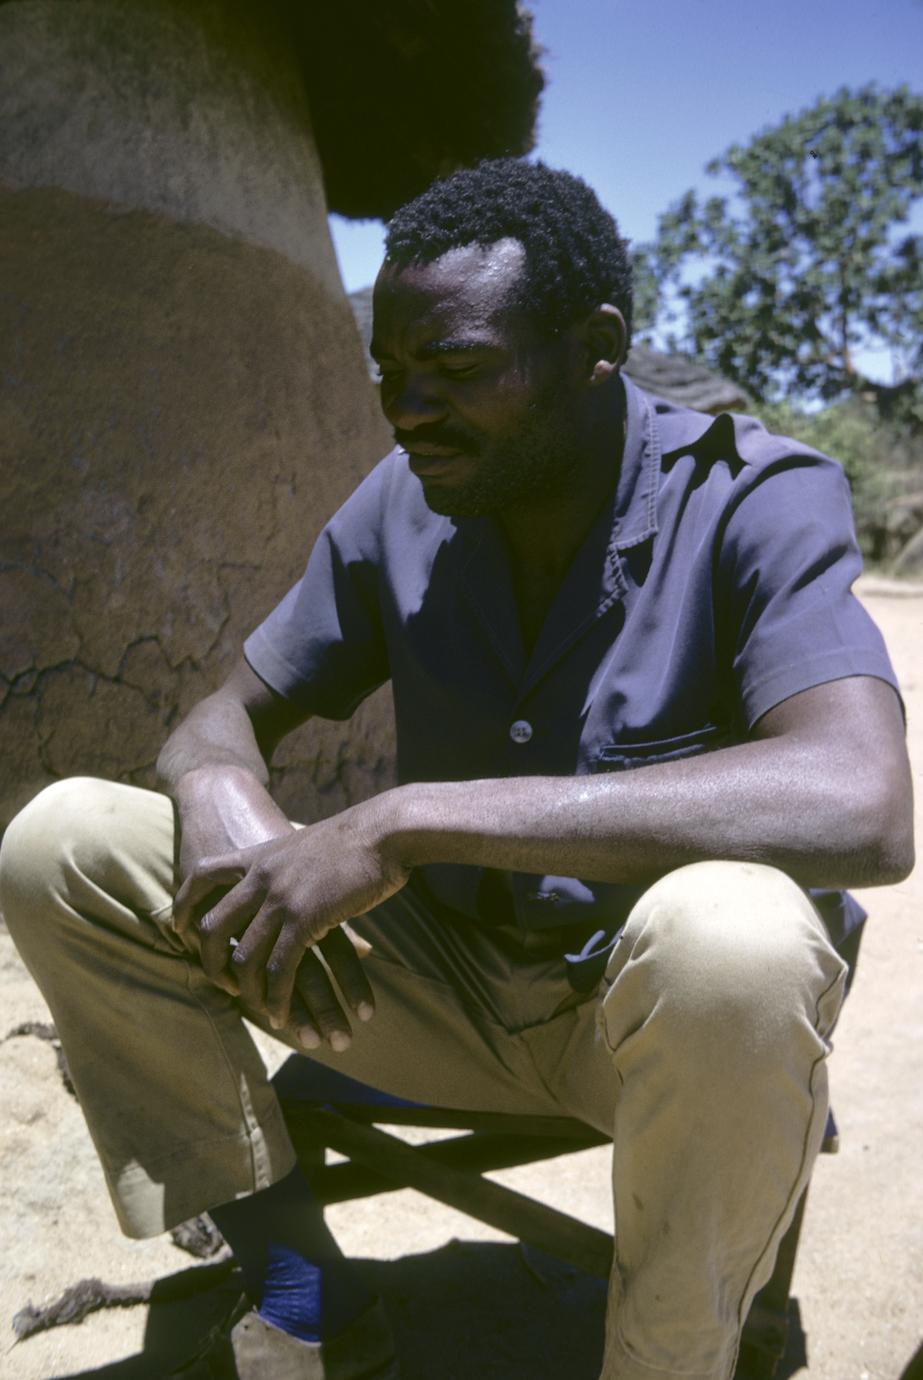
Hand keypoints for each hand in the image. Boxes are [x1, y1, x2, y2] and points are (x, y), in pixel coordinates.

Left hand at [172, 799, 410, 1045]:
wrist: (384, 832)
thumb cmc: (358, 838)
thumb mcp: (308, 843)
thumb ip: (290, 861)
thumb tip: (291, 872)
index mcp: (259, 855)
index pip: (203, 875)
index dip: (185, 904)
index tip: (179, 928)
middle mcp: (261, 878)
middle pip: (214, 926)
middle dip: (211, 962)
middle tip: (224, 985)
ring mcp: (279, 900)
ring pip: (245, 957)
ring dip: (249, 991)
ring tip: (261, 1010)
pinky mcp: (304, 920)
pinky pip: (279, 969)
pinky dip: (277, 996)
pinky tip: (282, 1012)